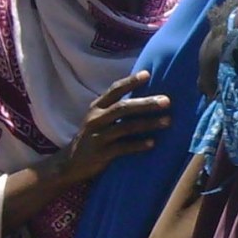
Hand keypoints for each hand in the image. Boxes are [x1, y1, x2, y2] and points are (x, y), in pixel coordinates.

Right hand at [52, 72, 171, 186]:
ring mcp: (98, 136)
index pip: (114, 90)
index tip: (147, 74)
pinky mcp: (101, 154)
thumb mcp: (99, 118)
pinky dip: (138, 145)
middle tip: (167, 101)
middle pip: (123, 107)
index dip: (130, 81)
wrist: (70, 164)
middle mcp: (96, 119)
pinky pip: (122, 148)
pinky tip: (153, 143)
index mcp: (97, 107)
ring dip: (148, 123)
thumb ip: (116, 108)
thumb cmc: (93, 137)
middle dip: (146, 103)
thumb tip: (146, 96)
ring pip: (125, 127)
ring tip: (167, 121)